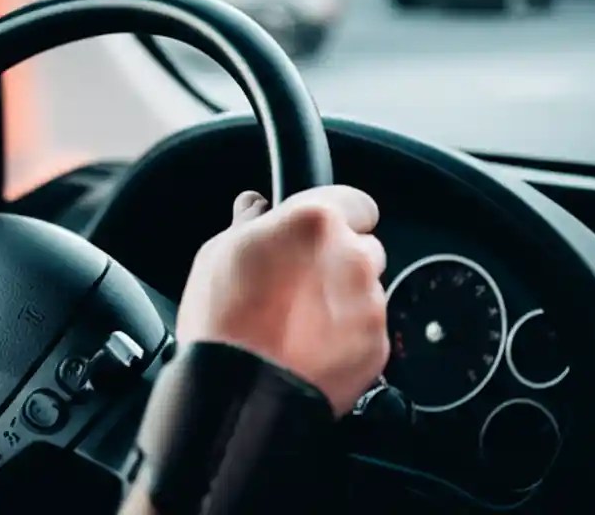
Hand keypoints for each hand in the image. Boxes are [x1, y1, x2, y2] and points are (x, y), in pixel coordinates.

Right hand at [175, 186, 388, 417]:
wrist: (240, 394)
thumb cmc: (224, 321)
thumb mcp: (218, 254)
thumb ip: (247, 222)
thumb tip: (253, 206)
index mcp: (315, 222)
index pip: (356, 201)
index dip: (337, 217)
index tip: (319, 233)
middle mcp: (352, 257)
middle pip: (363, 247)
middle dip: (339, 261)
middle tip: (300, 282)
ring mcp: (369, 304)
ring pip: (367, 290)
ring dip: (343, 299)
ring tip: (301, 321)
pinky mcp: (376, 345)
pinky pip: (367, 329)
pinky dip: (347, 335)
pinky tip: (311, 345)